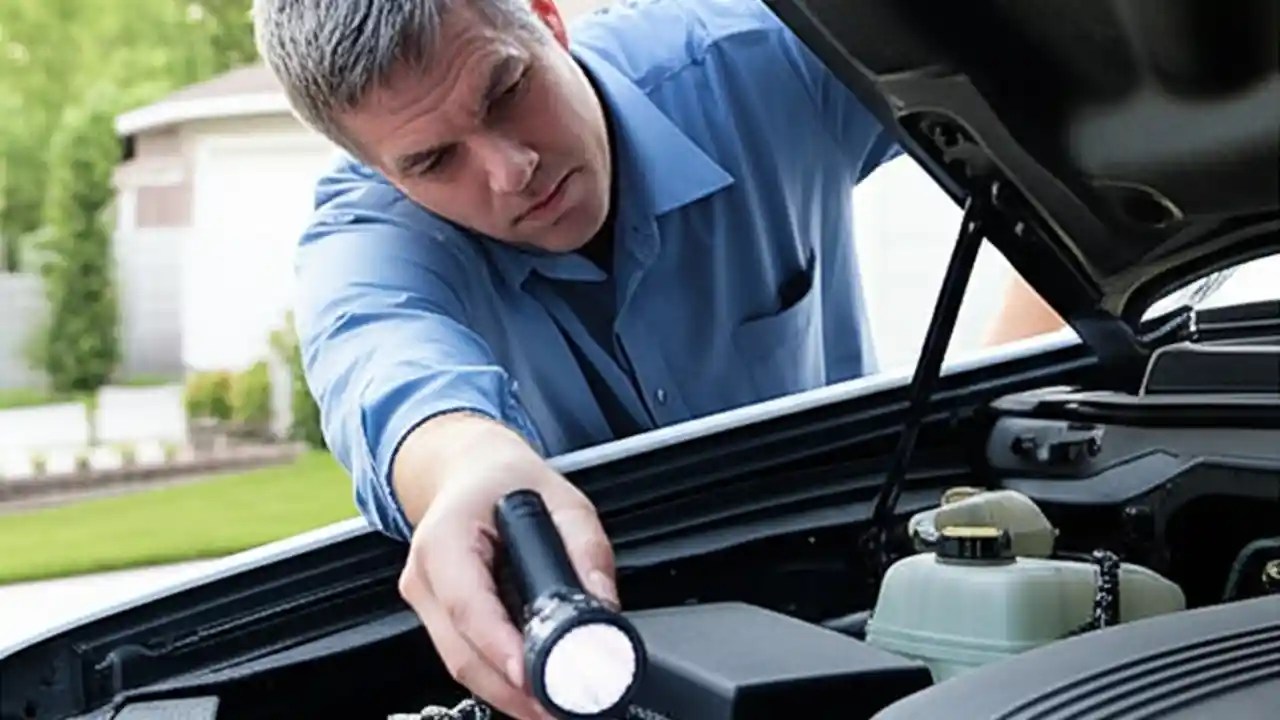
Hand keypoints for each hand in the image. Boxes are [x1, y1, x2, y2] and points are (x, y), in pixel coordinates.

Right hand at [394, 417, 618, 719]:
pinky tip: (532, 691)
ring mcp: (425, 601)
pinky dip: (498, 679)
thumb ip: (587, 549)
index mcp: (446, 537)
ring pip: (460, 664)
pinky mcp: (437, 618)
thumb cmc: (505, 480)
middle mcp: (425, 575)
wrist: (468, 471)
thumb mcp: (562, 498)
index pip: (468, 605)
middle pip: (461, 652)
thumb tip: (602, 604)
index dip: (499, 647)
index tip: (532, 676)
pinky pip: (465, 656)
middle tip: (556, 710)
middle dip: (510, 692)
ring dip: (506, 694)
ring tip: (551, 710)